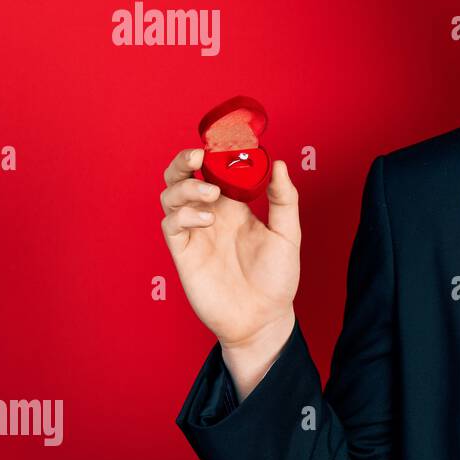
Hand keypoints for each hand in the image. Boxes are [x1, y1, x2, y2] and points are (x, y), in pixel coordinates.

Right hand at [159, 147, 300, 355]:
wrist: (264, 319)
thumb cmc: (278, 278)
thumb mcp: (288, 235)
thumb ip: (284, 200)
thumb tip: (279, 164)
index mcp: (236, 206)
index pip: (216, 169)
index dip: (215, 153)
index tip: (226, 141)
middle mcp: (211, 214)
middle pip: (183, 176)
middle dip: (184, 161)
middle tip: (199, 155)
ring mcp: (196, 232)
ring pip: (171, 195)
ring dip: (186, 186)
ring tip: (211, 192)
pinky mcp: (184, 253)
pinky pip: (172, 224)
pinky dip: (184, 214)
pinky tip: (206, 219)